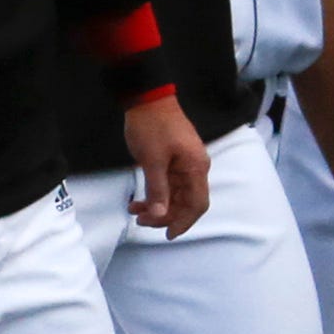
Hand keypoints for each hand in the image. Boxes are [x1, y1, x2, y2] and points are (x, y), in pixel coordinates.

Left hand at [122, 94, 211, 236]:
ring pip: (176, 195)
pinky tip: (139, 199)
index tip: (167, 234)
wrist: (148, 99)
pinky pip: (169, 185)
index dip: (184, 222)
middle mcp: (196, 168)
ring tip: (135, 212)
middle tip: (141, 221)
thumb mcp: (152, 161)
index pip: (197, 204)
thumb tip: (161, 215)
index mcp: (196, 168)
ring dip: (158, 207)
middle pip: (187, 202)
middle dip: (165, 216)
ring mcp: (186, 164)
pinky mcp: (175, 160)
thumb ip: (158, 190)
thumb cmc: (152, 127)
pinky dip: (156, 194)